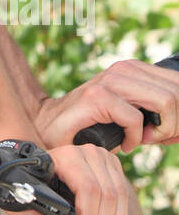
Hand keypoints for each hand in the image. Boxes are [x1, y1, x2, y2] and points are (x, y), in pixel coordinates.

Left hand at [9, 142, 128, 214]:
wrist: (38, 164)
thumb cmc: (30, 182)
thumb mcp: (24, 198)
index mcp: (67, 156)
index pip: (88, 189)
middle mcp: (89, 153)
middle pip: (107, 196)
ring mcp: (104, 158)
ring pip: (119, 198)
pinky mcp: (113, 168)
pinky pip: (123, 198)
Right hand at [36, 60, 178, 151]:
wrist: (48, 128)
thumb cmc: (90, 128)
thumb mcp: (129, 116)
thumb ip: (154, 114)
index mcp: (133, 70)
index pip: (177, 82)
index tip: (165, 132)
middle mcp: (122, 69)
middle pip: (177, 92)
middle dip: (175, 124)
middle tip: (153, 139)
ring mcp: (109, 80)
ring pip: (165, 102)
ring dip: (160, 131)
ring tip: (140, 140)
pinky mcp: (96, 96)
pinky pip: (136, 119)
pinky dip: (134, 138)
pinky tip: (123, 145)